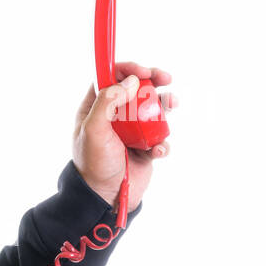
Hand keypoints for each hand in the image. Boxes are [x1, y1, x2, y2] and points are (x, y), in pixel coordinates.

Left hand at [72, 62, 177, 210]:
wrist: (106, 196)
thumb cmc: (94, 164)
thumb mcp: (93, 131)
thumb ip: (107, 103)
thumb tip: (131, 81)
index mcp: (95, 110)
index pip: (109, 79)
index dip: (126, 69)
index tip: (143, 70)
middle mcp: (114, 117)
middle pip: (136, 89)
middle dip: (153, 80)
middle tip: (165, 78)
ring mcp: (132, 131)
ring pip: (153, 110)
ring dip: (165, 105)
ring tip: (172, 104)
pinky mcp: (145, 147)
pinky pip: (160, 137)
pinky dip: (163, 141)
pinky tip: (157, 150)